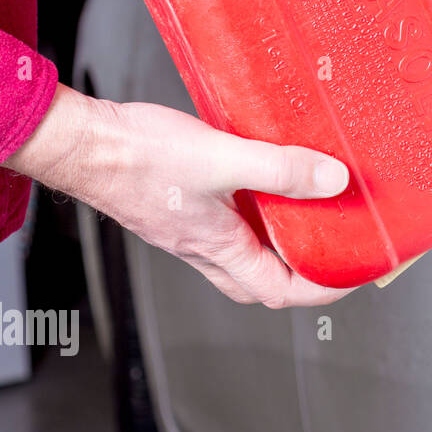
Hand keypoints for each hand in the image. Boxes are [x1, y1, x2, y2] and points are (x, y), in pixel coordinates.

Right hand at [5, 85, 353, 307]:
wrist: (80, 141)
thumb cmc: (136, 156)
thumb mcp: (224, 157)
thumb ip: (281, 170)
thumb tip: (333, 182)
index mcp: (217, 246)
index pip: (280, 290)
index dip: (322, 290)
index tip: (352, 278)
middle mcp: (201, 246)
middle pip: (259, 282)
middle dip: (300, 276)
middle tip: (333, 255)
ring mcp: (186, 229)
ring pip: (240, 254)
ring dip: (274, 244)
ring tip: (306, 218)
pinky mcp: (175, 206)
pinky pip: (222, 225)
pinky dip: (250, 215)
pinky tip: (258, 186)